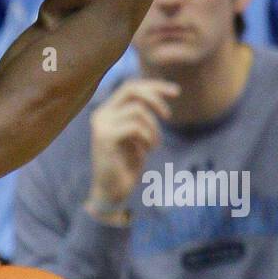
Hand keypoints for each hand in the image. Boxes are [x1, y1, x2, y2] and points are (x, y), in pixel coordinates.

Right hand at [89, 79, 178, 205]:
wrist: (111, 192)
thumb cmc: (126, 165)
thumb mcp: (137, 136)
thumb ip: (140, 116)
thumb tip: (156, 95)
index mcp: (107, 111)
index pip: (130, 87)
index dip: (154, 86)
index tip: (177, 92)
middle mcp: (101, 114)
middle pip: (131, 89)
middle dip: (155, 97)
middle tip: (169, 116)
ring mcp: (101, 125)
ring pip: (138, 110)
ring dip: (153, 128)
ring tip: (154, 145)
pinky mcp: (105, 137)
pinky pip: (135, 126)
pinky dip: (147, 137)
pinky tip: (147, 151)